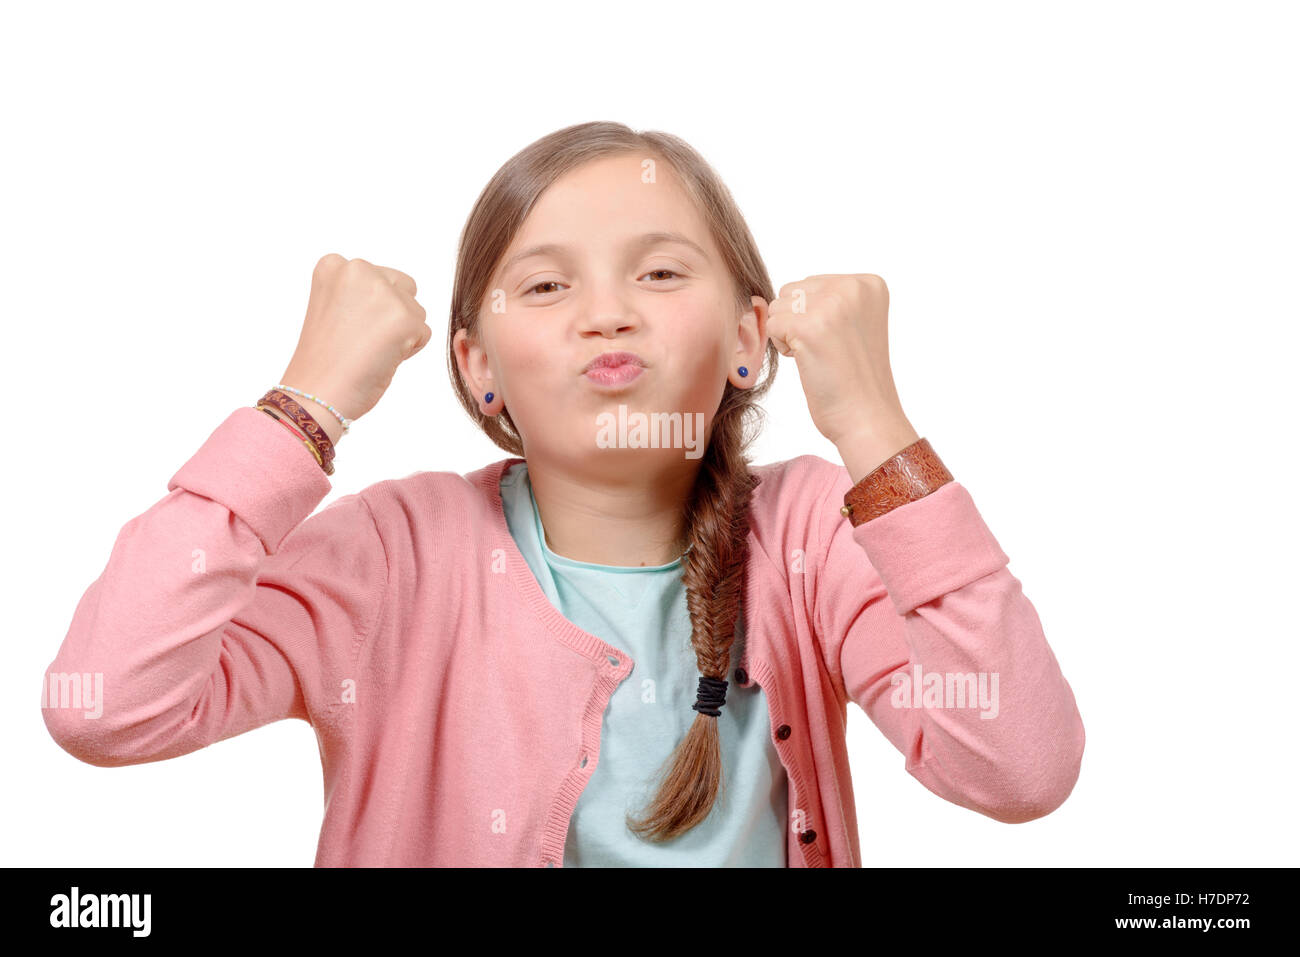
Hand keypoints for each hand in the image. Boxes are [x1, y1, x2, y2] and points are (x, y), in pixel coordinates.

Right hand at [279, 254, 431, 424]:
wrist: (316, 394)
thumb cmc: (325, 359)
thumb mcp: (334, 307)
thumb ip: (361, 292)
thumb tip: (402, 294)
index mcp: (334, 265)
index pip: (379, 277)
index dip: (370, 308)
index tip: (346, 328)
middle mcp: (358, 269)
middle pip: (403, 287)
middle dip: (392, 314)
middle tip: (362, 340)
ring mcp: (382, 292)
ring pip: (416, 311)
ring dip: (401, 333)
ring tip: (368, 350)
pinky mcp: (404, 318)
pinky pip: (424, 333)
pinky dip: (409, 350)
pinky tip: (381, 359)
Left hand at [766, 273, 919, 476]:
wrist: (867, 418)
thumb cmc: (856, 380)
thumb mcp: (853, 324)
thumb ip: (829, 300)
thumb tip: (778, 297)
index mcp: (868, 284)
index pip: (812, 284)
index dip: (814, 317)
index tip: (839, 341)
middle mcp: (852, 287)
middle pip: (792, 291)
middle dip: (798, 321)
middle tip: (826, 351)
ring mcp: (831, 305)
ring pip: (778, 306)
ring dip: (789, 334)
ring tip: (818, 356)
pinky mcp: (808, 327)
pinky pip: (771, 326)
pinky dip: (782, 348)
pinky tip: (808, 363)